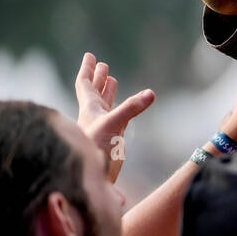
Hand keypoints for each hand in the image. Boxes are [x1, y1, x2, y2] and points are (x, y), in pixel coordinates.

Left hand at [74, 52, 154, 181]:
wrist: (96, 179)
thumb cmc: (97, 151)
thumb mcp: (114, 125)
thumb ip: (131, 108)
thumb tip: (151, 93)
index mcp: (90, 109)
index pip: (85, 84)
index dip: (87, 70)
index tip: (90, 56)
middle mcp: (96, 116)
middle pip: (94, 91)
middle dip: (98, 77)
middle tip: (101, 64)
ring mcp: (105, 126)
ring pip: (105, 103)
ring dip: (107, 90)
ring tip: (110, 78)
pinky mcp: (114, 137)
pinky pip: (118, 116)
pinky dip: (122, 107)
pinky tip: (126, 106)